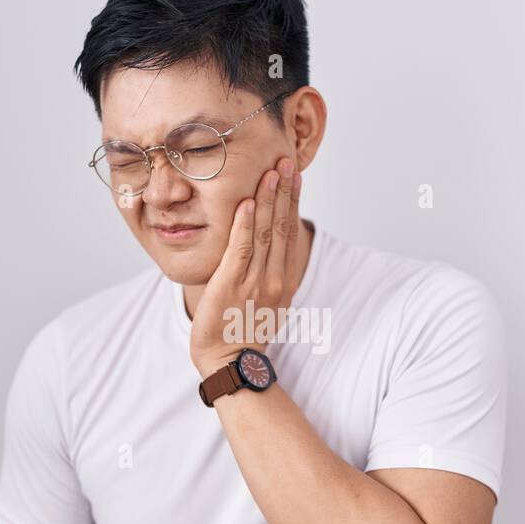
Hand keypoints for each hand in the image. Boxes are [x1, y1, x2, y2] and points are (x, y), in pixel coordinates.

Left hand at [190, 156, 302, 378]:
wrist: (229, 362)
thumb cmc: (243, 332)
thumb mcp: (266, 302)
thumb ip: (269, 274)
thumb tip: (268, 250)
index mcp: (284, 281)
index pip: (291, 233)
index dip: (293, 202)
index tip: (295, 176)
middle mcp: (275, 279)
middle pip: (283, 226)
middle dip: (285, 191)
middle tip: (287, 161)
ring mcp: (255, 282)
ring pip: (265, 233)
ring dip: (269, 199)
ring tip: (271, 171)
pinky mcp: (231, 286)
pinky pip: (241, 250)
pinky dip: (245, 225)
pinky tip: (248, 202)